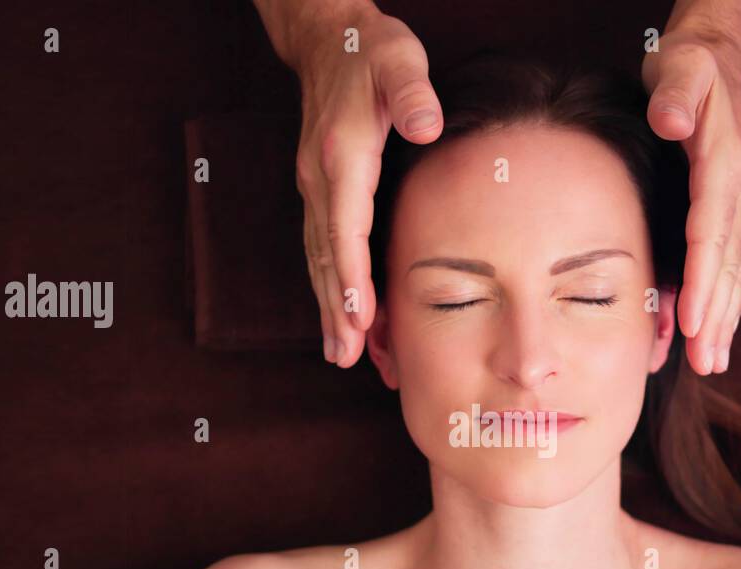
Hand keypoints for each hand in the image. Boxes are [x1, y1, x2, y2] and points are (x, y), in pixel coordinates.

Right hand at [258, 1, 442, 366]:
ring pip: (319, 260)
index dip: (352, 277)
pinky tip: (342, 318)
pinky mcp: (318, 192)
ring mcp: (314, 188)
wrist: (328, 39)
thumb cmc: (370, 52)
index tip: (360, 318)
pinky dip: (331, 288)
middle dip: (336, 310)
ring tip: (341, 354)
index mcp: (342, 155)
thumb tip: (427, 124)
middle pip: (326, 257)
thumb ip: (412, 91)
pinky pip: (322, 250)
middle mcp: (319, 178)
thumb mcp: (397, 58)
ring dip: (329, 308)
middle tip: (347, 357)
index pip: (344, 228)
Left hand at [642, 28, 740, 374]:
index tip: (690, 319)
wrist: (713, 60)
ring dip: (724, 319)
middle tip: (703, 361)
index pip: (711, 232)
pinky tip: (714, 334)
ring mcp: (740, 204)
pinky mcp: (733, 212)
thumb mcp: (679, 67)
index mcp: (724, 164)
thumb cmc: (688, 65)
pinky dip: (724, 302)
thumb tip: (672, 120)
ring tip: (711, 362)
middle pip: (729, 264)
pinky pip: (732, 265)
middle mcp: (740, 191)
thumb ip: (674, 93)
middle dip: (716, 316)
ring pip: (735, 271)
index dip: (701, 278)